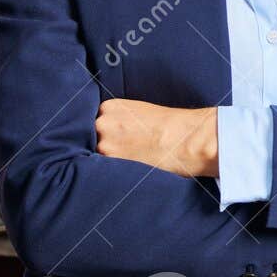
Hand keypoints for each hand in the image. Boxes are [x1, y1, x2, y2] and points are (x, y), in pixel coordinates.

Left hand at [95, 99, 216, 177]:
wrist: (186, 138)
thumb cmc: (172, 126)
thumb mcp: (142, 112)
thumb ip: (121, 120)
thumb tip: (112, 135)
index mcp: (110, 106)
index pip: (95, 122)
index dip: (107, 133)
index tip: (119, 139)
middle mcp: (102, 122)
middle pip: (91, 137)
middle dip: (106, 144)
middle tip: (126, 151)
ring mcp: (103, 143)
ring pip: (96, 154)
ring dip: (108, 159)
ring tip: (131, 160)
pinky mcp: (110, 162)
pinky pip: (104, 169)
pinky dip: (114, 170)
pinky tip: (129, 168)